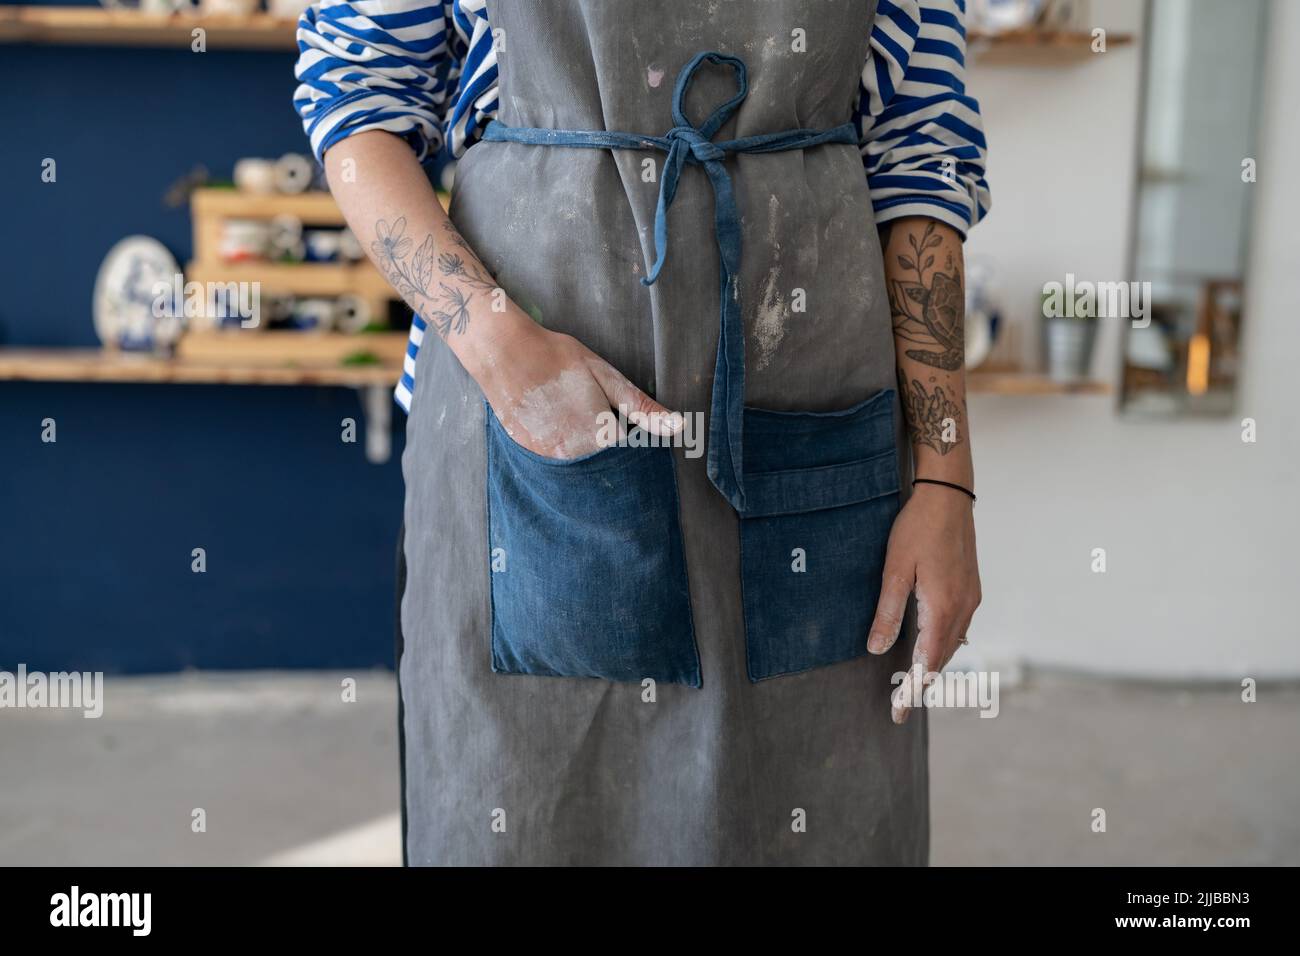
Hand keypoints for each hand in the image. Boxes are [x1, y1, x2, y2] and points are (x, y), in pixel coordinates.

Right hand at [470, 311, 681, 458]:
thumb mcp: (606, 377)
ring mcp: (551, 461)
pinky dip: (559, 450)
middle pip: (603, 463)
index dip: (626, 436)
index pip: (627, 454)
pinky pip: (555, 463)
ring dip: (581, 450)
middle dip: (603, 446)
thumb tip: (679, 427)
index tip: (611, 415)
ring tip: (566, 414)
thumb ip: (642, 407)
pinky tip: (552, 423)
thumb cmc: (559, 360)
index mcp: (602, 438)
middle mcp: (577, 458)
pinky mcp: (530, 458)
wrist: (504, 354)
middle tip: (584, 410)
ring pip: (579, 466)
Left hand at [866, 483, 980, 723]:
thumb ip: (888, 611)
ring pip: (952, 644)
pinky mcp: (971, 588)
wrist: (948, 496)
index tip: (899, 713)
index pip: (925, 663)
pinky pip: (959, 627)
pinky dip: (944, 644)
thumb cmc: (917, 528)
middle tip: (900, 704)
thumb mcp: (894, 569)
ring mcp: (971, 598)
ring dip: (933, 664)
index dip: (911, 690)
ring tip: (912, 682)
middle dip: (921, 683)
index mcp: (942, 608)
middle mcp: (962, 608)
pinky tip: (932, 646)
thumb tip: (876, 647)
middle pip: (942, 659)